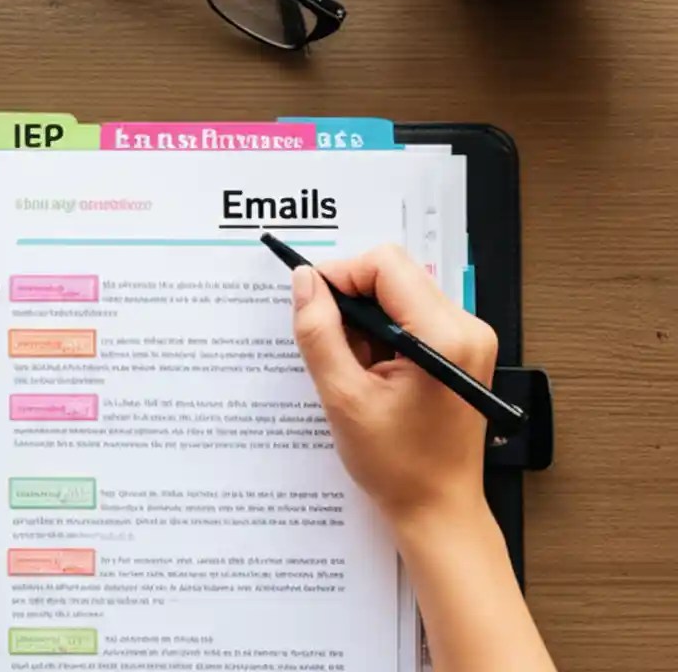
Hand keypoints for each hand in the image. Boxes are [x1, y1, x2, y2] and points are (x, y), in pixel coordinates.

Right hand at [290, 244, 557, 671]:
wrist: (437, 508)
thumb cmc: (398, 466)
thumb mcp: (344, 397)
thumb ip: (319, 332)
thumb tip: (305, 283)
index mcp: (444, 337)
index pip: (386, 264)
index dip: (340, 275)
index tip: (311, 303)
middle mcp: (467, 329)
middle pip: (395, 274)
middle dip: (352, 301)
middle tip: (331, 346)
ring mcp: (469, 339)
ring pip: (400, 294)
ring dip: (366, 321)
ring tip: (356, 370)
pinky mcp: (461, 350)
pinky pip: (412, 317)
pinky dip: (382, 335)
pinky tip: (372, 374)